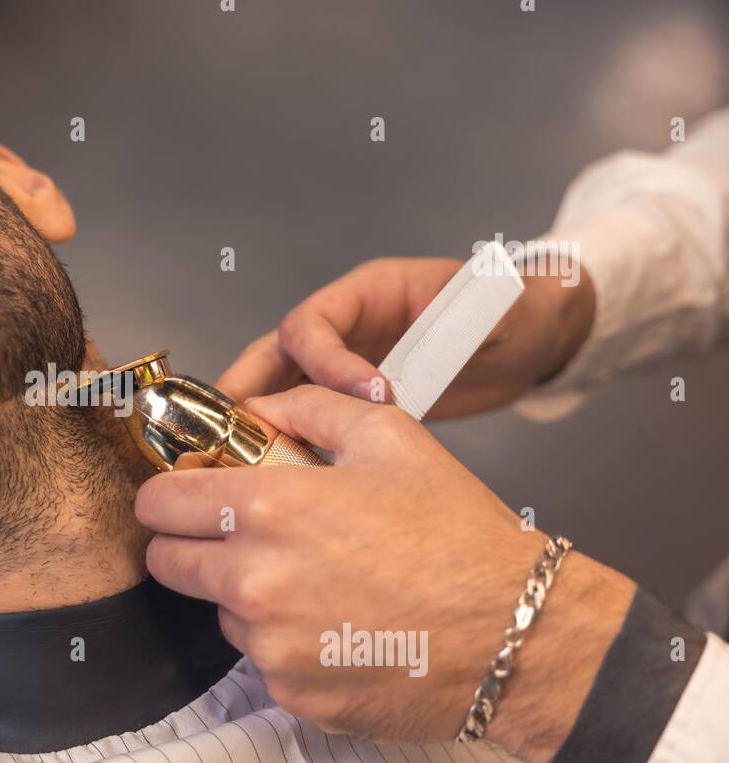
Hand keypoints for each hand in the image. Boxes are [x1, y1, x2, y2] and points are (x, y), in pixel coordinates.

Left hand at [134, 384, 632, 762]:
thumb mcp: (389, 437)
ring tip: (318, 583)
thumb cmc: (459, 535)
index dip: (167, 495)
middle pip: (167, 563)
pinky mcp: (292, 694)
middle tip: (242, 538)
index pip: (157, 504)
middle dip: (192, 545)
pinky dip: (287, 645)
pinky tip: (342, 627)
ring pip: (219, 613)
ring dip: (245, 598)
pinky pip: (262, 661)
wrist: (517, 634)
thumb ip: (307, 409)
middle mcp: (254, 581)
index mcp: (268, 508)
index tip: (184, 496)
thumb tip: (255, 410)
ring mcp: (270, 646)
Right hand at [216, 257, 595, 417]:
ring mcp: (347, 357)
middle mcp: (347, 322)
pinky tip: (285, 470)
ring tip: (236, 454)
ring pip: (281, 382)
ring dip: (256, 415)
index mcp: (370, 292)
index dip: (323, 361)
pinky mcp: (355, 393)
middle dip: (246, 387)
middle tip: (229, 428)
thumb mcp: (495, 313)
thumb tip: (408, 373)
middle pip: (275, 351)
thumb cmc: (518, 312)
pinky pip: (309, 411)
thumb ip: (452, 333)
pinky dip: (291, 437)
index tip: (365, 396)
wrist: (533, 337)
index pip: (315, 321)